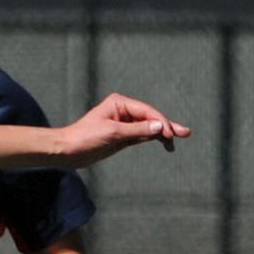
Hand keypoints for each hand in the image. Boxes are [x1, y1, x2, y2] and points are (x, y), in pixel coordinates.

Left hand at [60, 92, 188, 167]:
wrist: (67, 150)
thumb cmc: (85, 138)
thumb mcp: (113, 133)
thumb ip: (137, 130)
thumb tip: (159, 127)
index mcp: (119, 103)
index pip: (147, 112)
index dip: (161, 123)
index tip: (169, 135)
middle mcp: (123, 110)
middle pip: (150, 118)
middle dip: (167, 126)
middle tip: (186, 133)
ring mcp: (123, 123)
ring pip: (147, 127)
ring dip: (161, 134)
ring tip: (177, 140)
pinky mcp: (121, 136)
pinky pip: (141, 135)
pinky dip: (152, 139)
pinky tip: (162, 142)